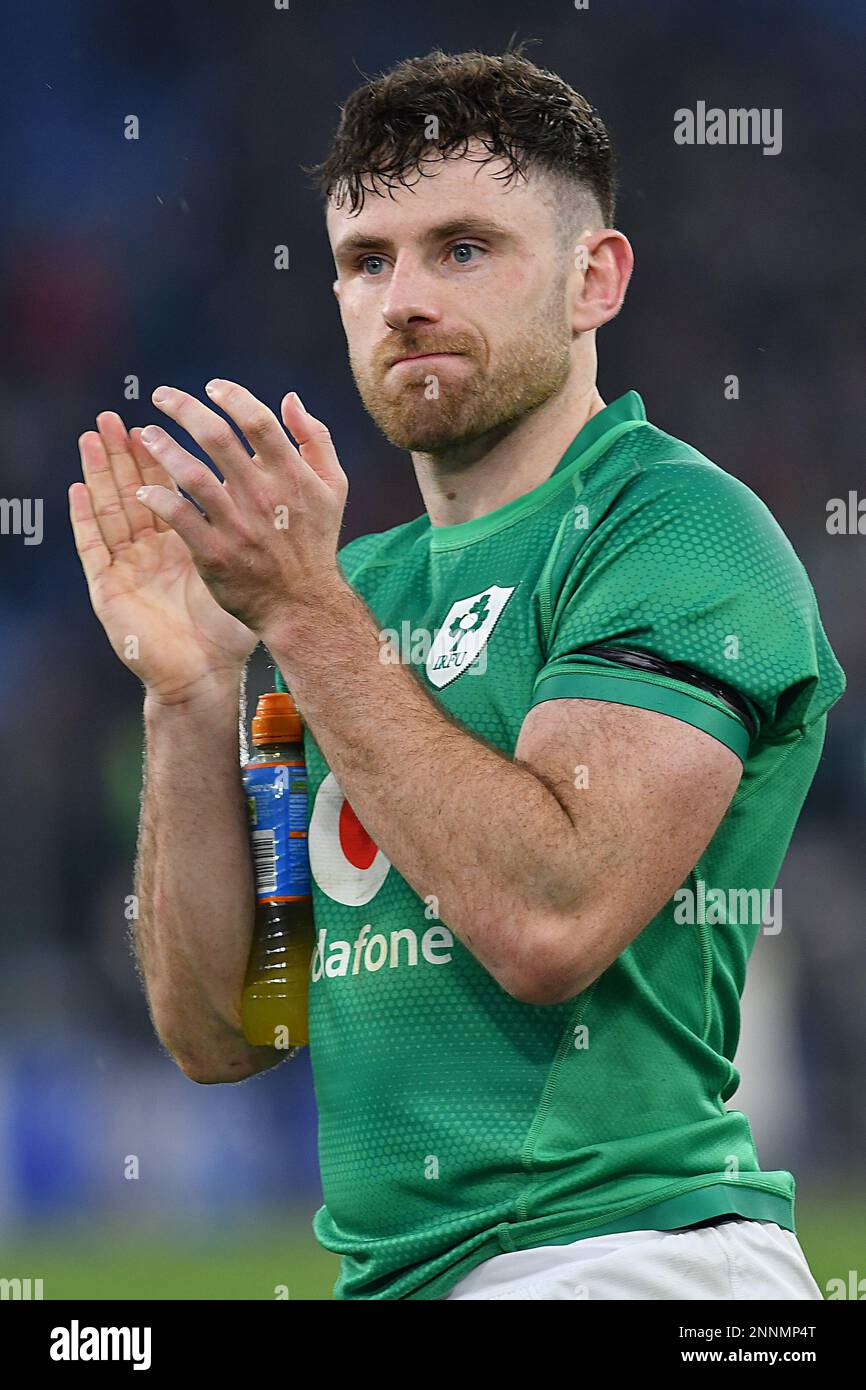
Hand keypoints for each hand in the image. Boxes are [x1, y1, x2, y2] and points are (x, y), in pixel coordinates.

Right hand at [70, 411, 257, 704]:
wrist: (206, 676)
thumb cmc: (229, 631)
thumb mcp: (246, 573)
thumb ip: (257, 532)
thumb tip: (276, 492)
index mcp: (184, 542)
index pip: (171, 488)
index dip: (163, 455)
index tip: (164, 418)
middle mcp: (151, 551)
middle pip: (133, 490)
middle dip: (125, 453)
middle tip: (116, 415)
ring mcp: (128, 567)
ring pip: (110, 509)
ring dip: (100, 472)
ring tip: (93, 436)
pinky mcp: (109, 588)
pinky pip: (93, 547)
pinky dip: (84, 518)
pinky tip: (78, 489)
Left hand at [131, 381, 348, 640]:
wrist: (305, 605)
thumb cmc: (315, 541)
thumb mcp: (333, 487)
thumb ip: (315, 439)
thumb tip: (289, 399)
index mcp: (291, 475)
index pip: (257, 420)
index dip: (231, 396)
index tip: (211, 387)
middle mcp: (263, 496)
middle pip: (217, 438)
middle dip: (184, 408)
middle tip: (161, 395)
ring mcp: (238, 526)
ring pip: (192, 475)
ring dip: (163, 449)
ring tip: (144, 435)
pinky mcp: (216, 554)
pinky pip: (180, 518)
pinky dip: (159, 500)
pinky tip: (144, 490)